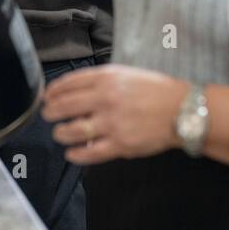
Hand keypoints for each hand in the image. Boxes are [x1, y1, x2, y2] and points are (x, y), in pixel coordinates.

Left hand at [42, 64, 187, 164]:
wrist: (182, 110)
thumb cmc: (156, 91)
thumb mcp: (127, 75)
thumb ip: (102, 81)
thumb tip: (77, 91)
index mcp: (106, 79)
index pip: (69, 83)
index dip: (53, 91)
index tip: (47, 96)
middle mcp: (105, 99)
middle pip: (65, 106)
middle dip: (51, 112)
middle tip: (47, 115)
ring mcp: (111, 123)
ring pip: (73, 131)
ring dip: (60, 133)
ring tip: (59, 134)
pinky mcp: (119, 144)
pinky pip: (90, 152)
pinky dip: (76, 154)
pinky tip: (71, 154)